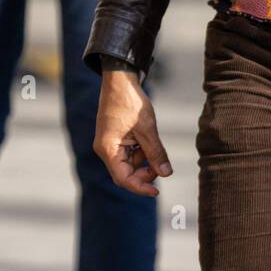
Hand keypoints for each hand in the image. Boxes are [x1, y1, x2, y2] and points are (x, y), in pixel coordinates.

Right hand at [93, 69, 170, 195]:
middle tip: (161, 167)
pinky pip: (128, 152)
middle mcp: (105, 149)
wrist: (120, 79)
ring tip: (154, 145)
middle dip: (143, 173)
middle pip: (124, 173)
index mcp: (108, 150)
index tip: (156, 191)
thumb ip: (156, 153)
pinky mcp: (115, 137)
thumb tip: (166, 174)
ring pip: (128, 163)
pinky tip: (148, 139)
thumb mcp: (147, 129)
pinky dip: (140, 151)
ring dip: (143, 160)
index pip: (123, 179)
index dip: (140, 187)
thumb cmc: (131, 102)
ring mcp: (109, 143)